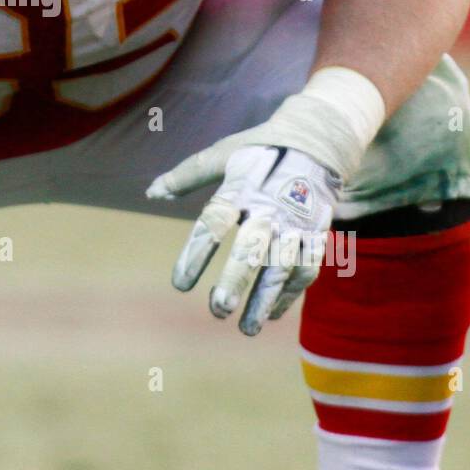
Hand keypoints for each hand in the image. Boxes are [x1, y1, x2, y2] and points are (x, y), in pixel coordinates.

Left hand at [147, 139, 340, 334]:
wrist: (319, 140)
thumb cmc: (260, 150)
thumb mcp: (222, 155)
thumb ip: (186, 176)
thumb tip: (151, 192)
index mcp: (241, 188)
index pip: (214, 223)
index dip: (196, 254)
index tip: (180, 285)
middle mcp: (269, 208)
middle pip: (251, 248)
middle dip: (236, 280)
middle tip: (218, 309)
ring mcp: (296, 224)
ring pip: (281, 267)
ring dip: (265, 299)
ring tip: (246, 329)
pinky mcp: (316, 235)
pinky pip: (305, 270)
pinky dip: (290, 294)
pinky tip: (271, 315)